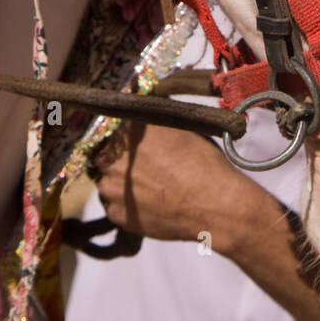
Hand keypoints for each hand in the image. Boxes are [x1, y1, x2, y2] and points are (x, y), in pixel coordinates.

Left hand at [89, 121, 260, 250]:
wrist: (214, 204)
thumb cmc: (203, 162)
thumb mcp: (180, 127)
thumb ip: (153, 120)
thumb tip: (145, 106)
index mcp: (127, 129)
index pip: (110, 127)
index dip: (123, 137)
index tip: (135, 145)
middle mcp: (112, 156)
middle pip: (105, 155)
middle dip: (120, 160)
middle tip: (145, 169)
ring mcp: (111, 187)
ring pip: (107, 182)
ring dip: (121, 183)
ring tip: (149, 188)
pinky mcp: (116, 214)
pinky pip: (114, 207)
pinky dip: (127, 205)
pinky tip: (149, 204)